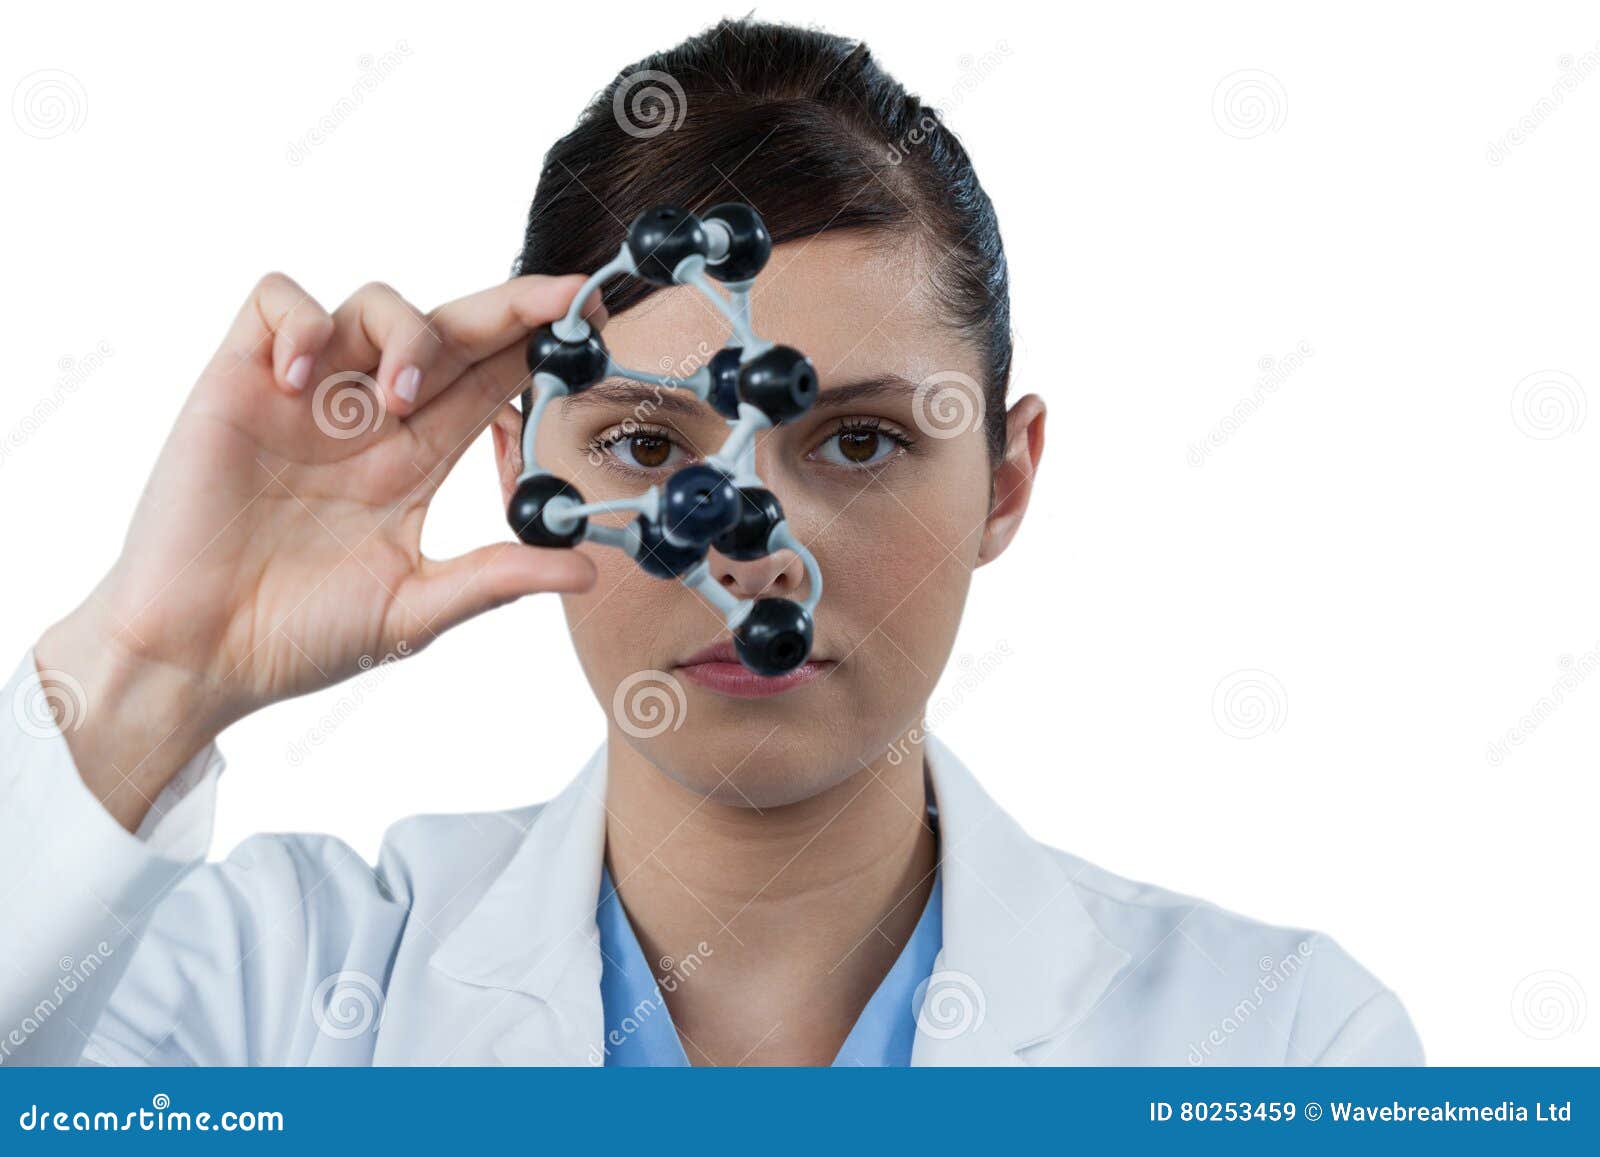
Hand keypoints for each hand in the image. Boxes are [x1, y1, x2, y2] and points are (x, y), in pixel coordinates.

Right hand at [34, 272, 602, 826]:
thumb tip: (590, 569)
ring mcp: (305, 397)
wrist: (200, 657)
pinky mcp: (238, 384)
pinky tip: (302, 379)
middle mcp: (369, 418)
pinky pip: (275, 303)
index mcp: (415, 462)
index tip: (594, 322)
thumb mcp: (415, 609)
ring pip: (372, 304)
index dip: (538, 347)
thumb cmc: (299, 638)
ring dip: (404, 331)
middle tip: (561, 300)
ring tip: (401, 400)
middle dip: (509, 307)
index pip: (489, 383)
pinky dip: (300, 321)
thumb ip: (496, 579)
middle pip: (448, 331)